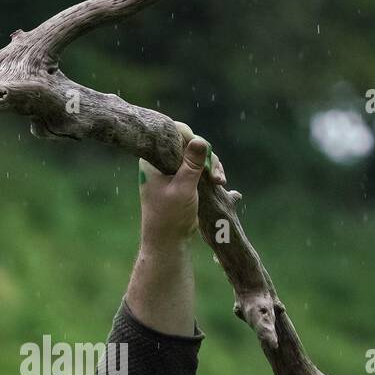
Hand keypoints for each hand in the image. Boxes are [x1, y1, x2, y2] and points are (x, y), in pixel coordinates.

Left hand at [138, 121, 226, 251]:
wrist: (168, 240)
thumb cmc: (169, 216)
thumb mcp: (183, 188)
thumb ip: (191, 164)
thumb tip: (200, 140)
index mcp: (153, 160)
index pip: (172, 134)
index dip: (190, 138)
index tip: (203, 152)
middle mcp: (161, 161)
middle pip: (189, 144)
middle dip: (206, 156)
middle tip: (215, 175)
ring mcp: (173, 170)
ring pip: (197, 156)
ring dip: (212, 166)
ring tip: (221, 182)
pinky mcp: (183, 179)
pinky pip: (199, 167)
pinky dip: (210, 173)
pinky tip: (220, 183)